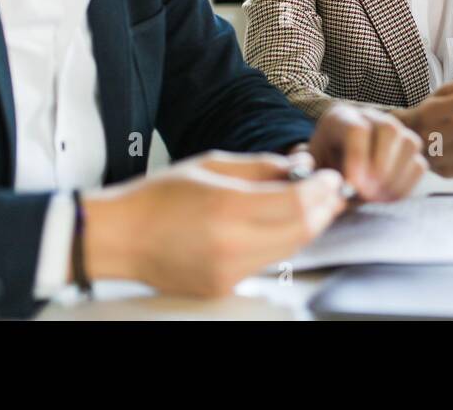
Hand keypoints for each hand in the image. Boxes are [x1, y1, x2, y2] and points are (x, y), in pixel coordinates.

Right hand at [82, 150, 345, 297]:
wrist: (120, 238)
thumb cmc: (161, 195)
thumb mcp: (212, 164)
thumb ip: (261, 166)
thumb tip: (301, 165)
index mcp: (227, 208)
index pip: (296, 204)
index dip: (322, 189)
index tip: (332, 176)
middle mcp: (231, 245)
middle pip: (301, 231)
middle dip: (324, 209)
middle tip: (333, 191)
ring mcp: (228, 272)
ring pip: (289, 249)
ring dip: (307, 226)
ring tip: (312, 205)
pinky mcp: (224, 287)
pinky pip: (267, 262)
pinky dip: (282, 242)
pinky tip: (280, 225)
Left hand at [307, 104, 426, 201]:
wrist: (333, 165)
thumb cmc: (320, 166)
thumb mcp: (308, 166)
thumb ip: (307, 170)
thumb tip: (320, 177)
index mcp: (341, 117)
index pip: (357, 129)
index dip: (357, 158)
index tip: (351, 186)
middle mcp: (372, 117)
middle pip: (389, 129)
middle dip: (380, 166)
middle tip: (367, 193)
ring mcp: (395, 131)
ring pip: (409, 143)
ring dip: (394, 177)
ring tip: (375, 198)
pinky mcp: (408, 150)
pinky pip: (419, 164)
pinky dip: (405, 185)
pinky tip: (386, 197)